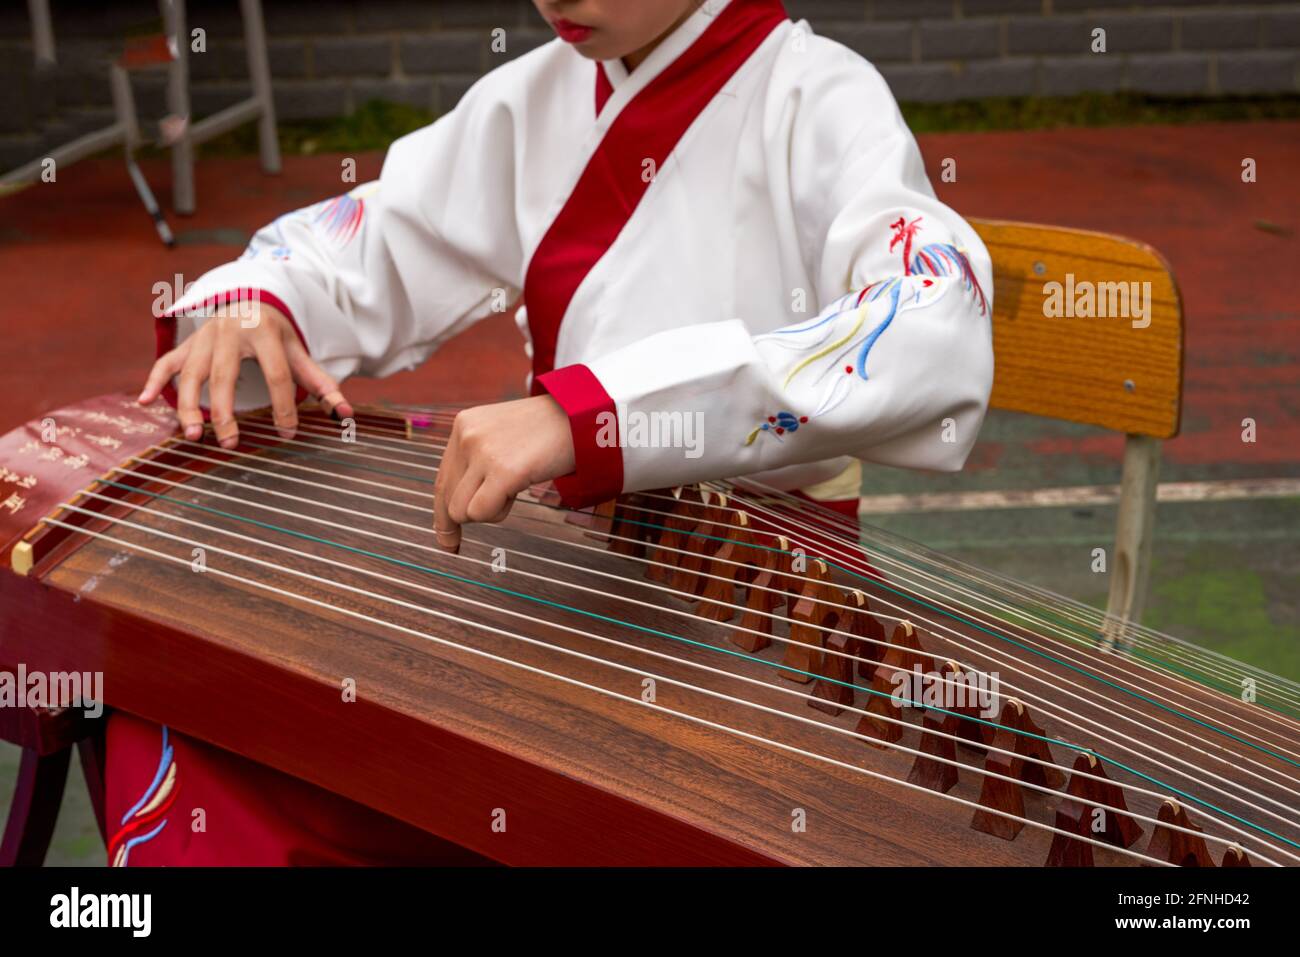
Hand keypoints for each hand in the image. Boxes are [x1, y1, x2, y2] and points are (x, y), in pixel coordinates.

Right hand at [139, 303, 352, 447]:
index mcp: (265, 332)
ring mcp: (204, 337)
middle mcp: (230, 332)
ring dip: (188, 404)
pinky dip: (154, 380)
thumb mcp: (300, 352)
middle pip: (225, 375)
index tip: (288, 434)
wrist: (248, 296)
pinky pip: (167, 361)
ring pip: (192, 372)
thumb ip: (322, 384)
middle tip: (231, 444)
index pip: (275, 373)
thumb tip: (347, 415)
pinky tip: (144, 402)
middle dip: (225, 411)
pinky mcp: (188, 343)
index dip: (283, 405)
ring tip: (193, 435)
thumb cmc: (277, 333)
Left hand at [434, 396, 574, 551]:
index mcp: (464, 425)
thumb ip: (478, 462)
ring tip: (515, 488)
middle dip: (462, 520)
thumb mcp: (504, 438)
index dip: (442, 513)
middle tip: (462, 539)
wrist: (583, 415)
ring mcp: (483, 451)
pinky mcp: (503, 470)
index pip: (442, 480)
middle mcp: (467, 435)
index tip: (446, 537)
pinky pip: (480, 513)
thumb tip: (457, 511)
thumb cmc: (551, 431)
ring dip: (489, 511)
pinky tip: (519, 490)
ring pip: (461, 511)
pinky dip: (500, 512)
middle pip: (447, 499)